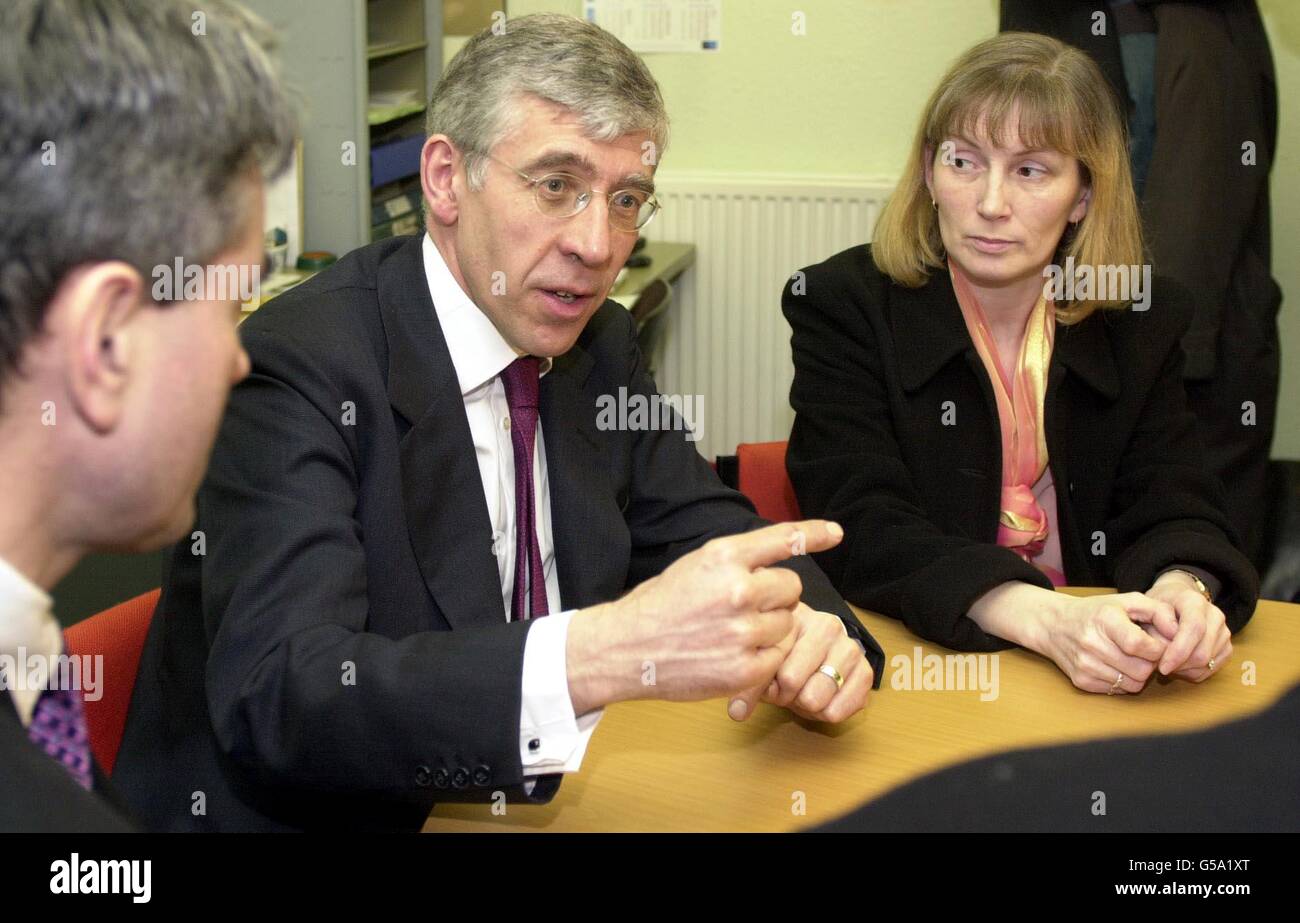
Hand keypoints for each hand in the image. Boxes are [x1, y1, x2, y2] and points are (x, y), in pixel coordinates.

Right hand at [566, 520, 844, 712]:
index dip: (812, 535)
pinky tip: (733, 655)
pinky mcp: (746, 668)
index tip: (835, 533)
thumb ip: (735, 561)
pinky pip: (778, 656)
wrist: (626, 649)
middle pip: (791, 587)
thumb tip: (776, 563)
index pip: (780, 539)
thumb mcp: (694, 566)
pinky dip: (764, 658)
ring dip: (770, 628)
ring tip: (732, 633)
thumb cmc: (659, 606)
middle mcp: (737, 589)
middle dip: (775, 597)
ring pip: (788, 623)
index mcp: (722, 557)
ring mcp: (743, 631)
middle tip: (742, 607)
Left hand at [727, 602, 872, 722]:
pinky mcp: (866, 673)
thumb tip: (736, 713)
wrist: (815, 649)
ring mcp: (851, 648)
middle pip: (800, 689)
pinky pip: (839, 711)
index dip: (772, 688)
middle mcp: (829, 627)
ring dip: (807, 706)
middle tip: (788, 688)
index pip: (782, 673)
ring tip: (804, 690)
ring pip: (819, 702)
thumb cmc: (783, 654)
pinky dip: (826, 713)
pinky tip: (822, 698)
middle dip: (789, 697)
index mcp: (798, 619)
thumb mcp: (761, 662)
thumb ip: (747, 685)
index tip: (772, 682)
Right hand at [1037, 592, 1175, 694]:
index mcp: (1104, 619)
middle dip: (1150, 663)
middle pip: (1142, 669)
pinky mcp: (1081, 681)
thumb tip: (1178, 632)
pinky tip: (1115, 666)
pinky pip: (1119, 691)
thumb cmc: (1097, 612)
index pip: (1140, 645)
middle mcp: (1090, 643)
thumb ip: (1159, 611)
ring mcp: (1084, 665)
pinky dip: (1123, 681)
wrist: (1054, 624)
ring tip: (1130, 658)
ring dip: (1139, 674)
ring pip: (1134, 684)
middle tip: (1144, 652)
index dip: (1157, 649)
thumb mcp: (1127, 601)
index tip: (1156, 644)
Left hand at [1140, 571, 1231, 680]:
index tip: (1162, 667)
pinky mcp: (1227, 647)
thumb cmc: (1158, 607)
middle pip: (1202, 652)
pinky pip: (1210, 669)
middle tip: (1160, 667)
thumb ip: (1153, 629)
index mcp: (1195, 602)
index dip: (1179, 651)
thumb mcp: (1147, 611)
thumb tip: (1162, 651)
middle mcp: (1215, 615)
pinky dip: (1192, 672)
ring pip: (1207, 663)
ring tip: (1167, 663)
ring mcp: (1224, 632)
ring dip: (1184, 670)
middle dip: (1180, 666)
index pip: (1194, 629)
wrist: (1175, 601)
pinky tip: (1178, 665)